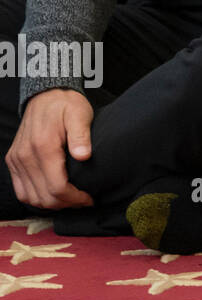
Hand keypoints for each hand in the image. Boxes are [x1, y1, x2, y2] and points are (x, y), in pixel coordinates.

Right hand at [5, 89, 94, 209]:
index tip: (89, 199)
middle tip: (83, 201)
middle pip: (43, 196)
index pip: (57, 187)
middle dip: (65, 204)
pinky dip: (36, 197)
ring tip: (70, 200)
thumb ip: (81, 135)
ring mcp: (16, 159)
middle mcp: (25, 156)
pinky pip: (21, 189)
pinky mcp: (13, 160)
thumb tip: (84, 156)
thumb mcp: (80, 114)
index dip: (75, 198)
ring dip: (50, 204)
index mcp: (43, 146)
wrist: (45, 94)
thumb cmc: (66, 104)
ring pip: (30, 197)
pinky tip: (52, 195)